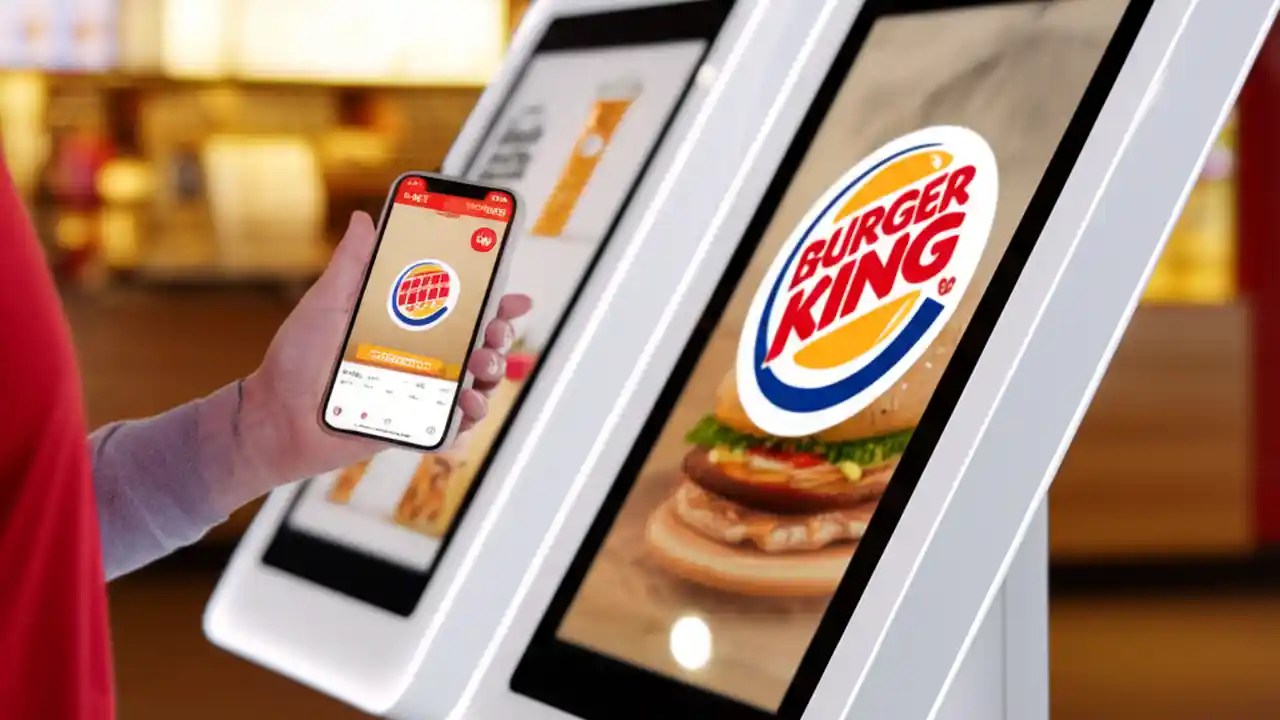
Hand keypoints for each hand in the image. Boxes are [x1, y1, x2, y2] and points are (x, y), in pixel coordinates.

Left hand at [238, 211, 530, 486]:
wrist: (274, 418)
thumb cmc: (294, 360)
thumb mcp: (324, 303)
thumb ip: (350, 265)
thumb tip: (364, 219)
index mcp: (404, 323)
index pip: (459, 307)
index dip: (493, 300)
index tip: (513, 295)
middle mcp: (419, 356)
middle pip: (479, 343)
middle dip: (499, 335)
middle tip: (494, 331)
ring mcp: (419, 393)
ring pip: (476, 383)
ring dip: (491, 374)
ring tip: (480, 369)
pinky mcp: (413, 427)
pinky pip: (454, 426)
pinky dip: (469, 417)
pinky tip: (466, 405)